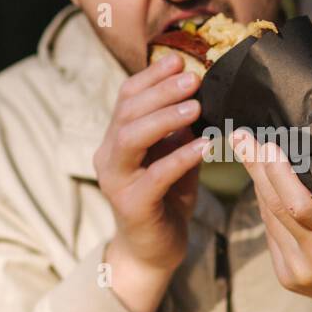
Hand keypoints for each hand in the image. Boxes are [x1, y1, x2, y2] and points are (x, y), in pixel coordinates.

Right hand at [93, 52, 210, 311]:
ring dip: (165, 118)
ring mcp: (116, 180)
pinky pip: (154, 175)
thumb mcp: (174, 158)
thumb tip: (200, 96)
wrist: (152, 251)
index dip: (151, 76)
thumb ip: (180, 132)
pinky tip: (203, 146)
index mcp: (116, 139)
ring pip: (131, 137)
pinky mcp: (131, 204)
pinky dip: (179, 157)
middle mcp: (108, 156)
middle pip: (127, 111)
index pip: (126, 97)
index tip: (179, 60)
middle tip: (193, 77)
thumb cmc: (166, 200)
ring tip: (195, 106)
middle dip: (161, 91)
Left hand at [231, 130, 311, 311]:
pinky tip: (266, 191)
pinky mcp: (288, 278)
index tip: (265, 144)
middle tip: (242, 139)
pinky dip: (268, 211)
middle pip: (274, 207)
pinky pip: (271, 236)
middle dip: (255, 169)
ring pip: (268, 219)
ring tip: (252, 157)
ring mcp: (298, 271)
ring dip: (259, 187)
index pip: (297, 203)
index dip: (277, 172)